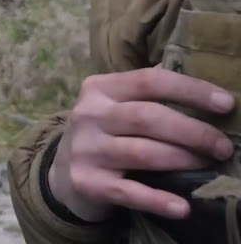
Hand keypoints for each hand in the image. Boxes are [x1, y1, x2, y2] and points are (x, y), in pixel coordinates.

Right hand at [49, 67, 234, 221]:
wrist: (63, 173)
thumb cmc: (105, 133)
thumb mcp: (115, 104)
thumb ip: (147, 92)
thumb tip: (206, 90)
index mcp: (99, 88)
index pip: (149, 81)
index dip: (191, 91)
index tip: (226, 104)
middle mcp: (88, 115)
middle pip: (148, 117)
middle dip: (194, 132)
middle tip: (223, 147)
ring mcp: (85, 150)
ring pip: (142, 153)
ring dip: (183, 159)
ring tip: (209, 165)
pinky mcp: (87, 182)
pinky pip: (128, 192)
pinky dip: (157, 200)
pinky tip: (182, 207)